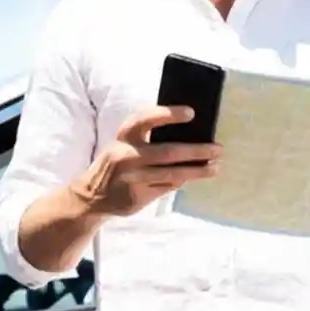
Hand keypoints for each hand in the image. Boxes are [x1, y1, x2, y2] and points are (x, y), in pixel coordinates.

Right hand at [72, 105, 221, 216]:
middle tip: (218, 149)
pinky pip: (167, 187)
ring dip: (197, 171)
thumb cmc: (117, 162)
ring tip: (215, 167)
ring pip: (173, 174)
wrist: (91, 196)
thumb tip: (189, 134)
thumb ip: (149, 138)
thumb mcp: (125, 144)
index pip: (146, 119)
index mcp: (124, 136)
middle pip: (169, 152)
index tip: (191, 112)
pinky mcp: (137, 197)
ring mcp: (132, 179)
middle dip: (197, 151)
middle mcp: (126, 156)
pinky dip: (182, 181)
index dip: (168, 114)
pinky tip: (194, 176)